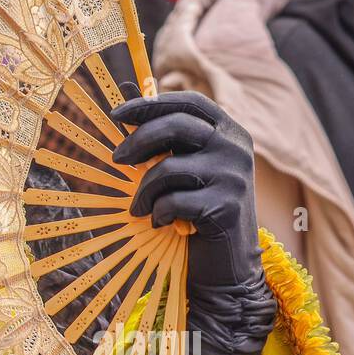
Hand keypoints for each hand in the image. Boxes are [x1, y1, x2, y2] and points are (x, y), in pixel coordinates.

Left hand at [110, 91, 260, 294]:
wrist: (228, 264)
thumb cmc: (200, 210)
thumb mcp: (186, 167)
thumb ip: (165, 134)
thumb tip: (127, 90)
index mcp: (229, 131)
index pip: (189, 102)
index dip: (150, 104)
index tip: (117, 114)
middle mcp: (237, 147)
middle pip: (175, 126)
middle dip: (137, 141)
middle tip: (116, 159)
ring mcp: (235, 176)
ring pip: (168, 167)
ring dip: (144, 191)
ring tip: (140, 207)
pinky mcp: (227, 206)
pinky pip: (173, 201)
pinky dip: (157, 213)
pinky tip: (161, 223)